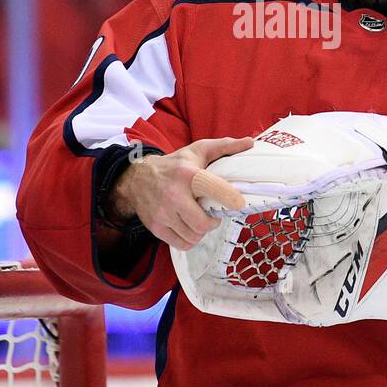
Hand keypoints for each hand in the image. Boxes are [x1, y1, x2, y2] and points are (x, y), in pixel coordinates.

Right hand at [109, 137, 253, 249]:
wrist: (136, 178)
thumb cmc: (174, 165)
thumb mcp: (197, 151)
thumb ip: (225, 146)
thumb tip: (250, 142)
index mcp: (188, 175)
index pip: (215, 190)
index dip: (231, 200)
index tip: (238, 204)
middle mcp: (174, 195)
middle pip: (204, 224)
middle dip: (213, 222)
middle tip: (212, 214)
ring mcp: (163, 213)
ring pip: (194, 236)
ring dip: (201, 231)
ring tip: (199, 219)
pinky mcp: (156, 227)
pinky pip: (182, 244)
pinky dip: (190, 239)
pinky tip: (189, 227)